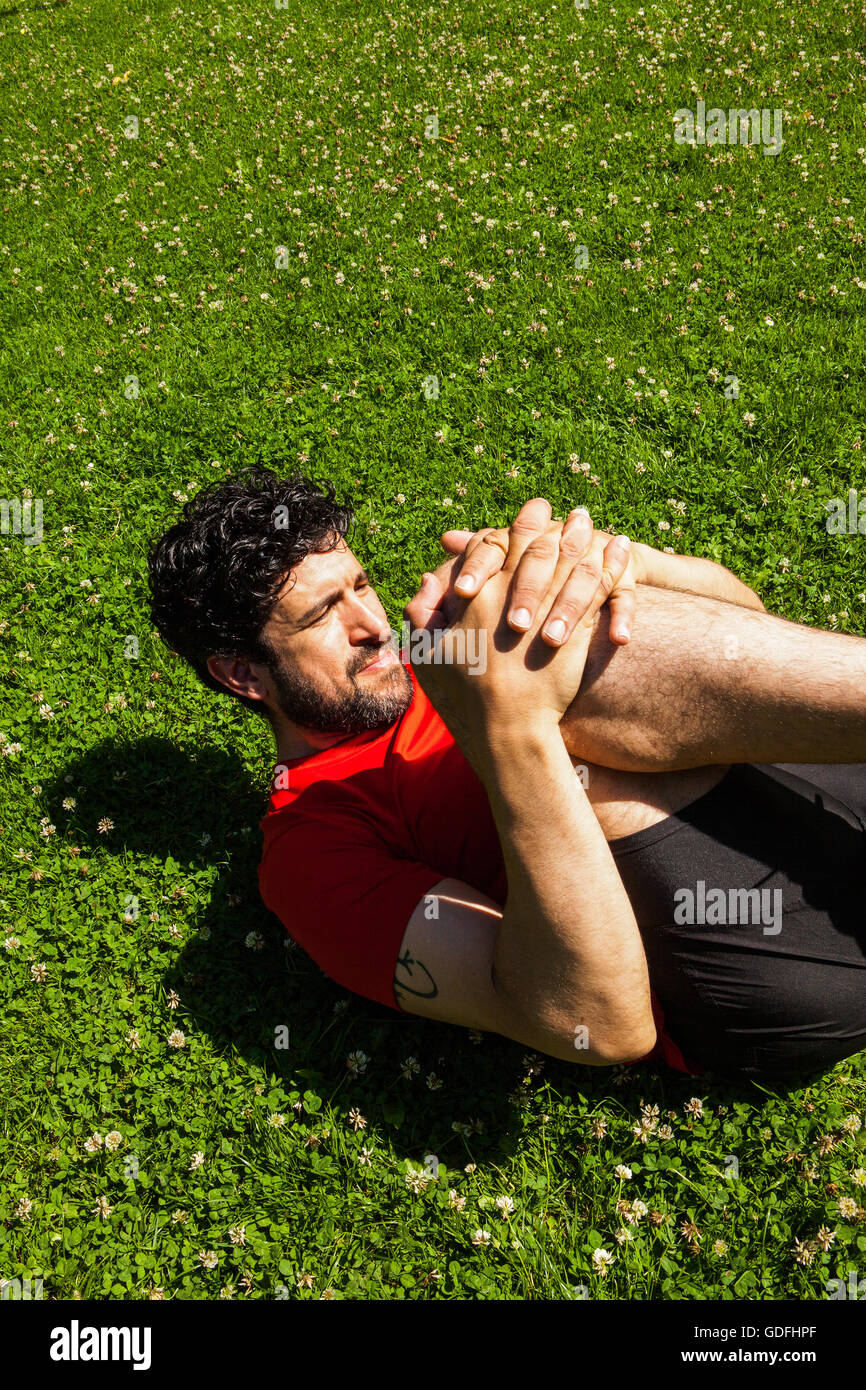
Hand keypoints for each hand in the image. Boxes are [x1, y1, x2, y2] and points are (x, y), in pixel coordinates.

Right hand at [404, 522, 633, 752]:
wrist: (506, 728)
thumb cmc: (463, 697)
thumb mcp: (429, 654)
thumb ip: (423, 613)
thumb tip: (428, 578)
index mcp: (479, 596)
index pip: (499, 545)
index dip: (517, 525)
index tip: (533, 510)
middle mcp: (513, 595)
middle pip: (539, 546)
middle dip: (556, 525)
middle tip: (573, 511)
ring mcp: (547, 610)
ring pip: (570, 562)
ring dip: (584, 539)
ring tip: (595, 523)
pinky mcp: (575, 630)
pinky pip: (598, 588)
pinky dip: (611, 566)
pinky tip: (620, 551)